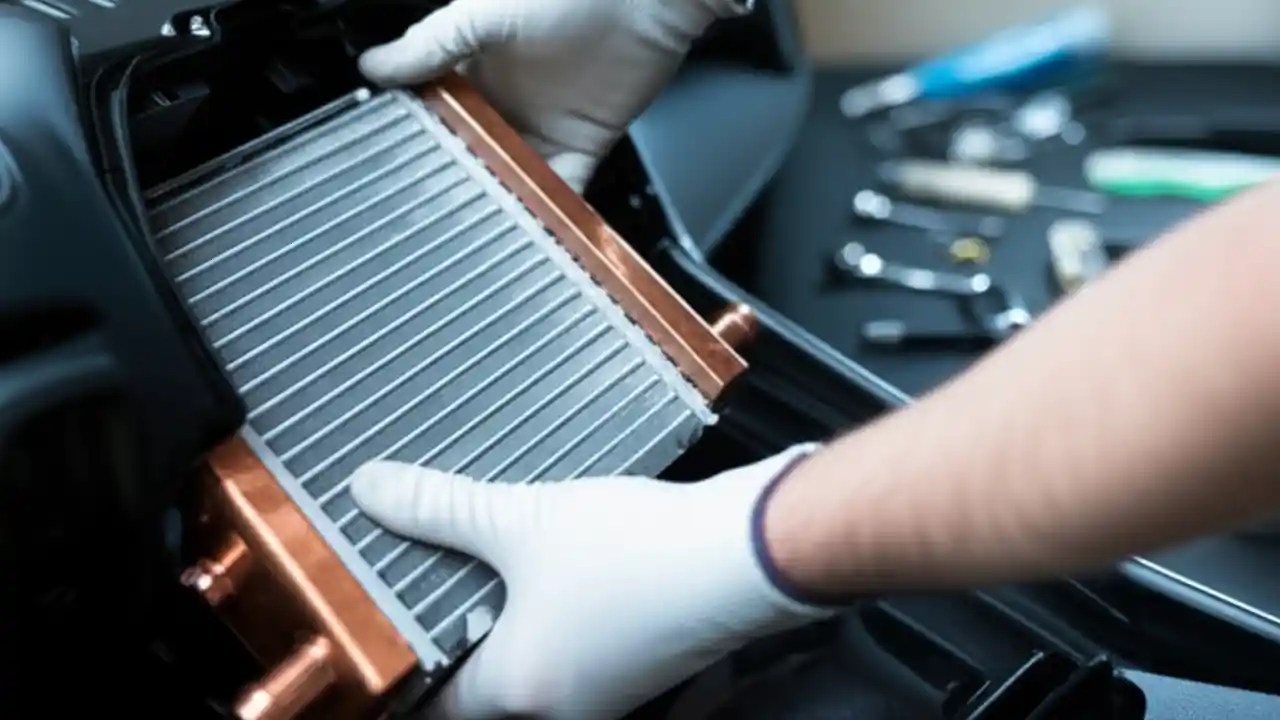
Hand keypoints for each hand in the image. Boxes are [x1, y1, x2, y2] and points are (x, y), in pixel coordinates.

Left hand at [349, 444, 830, 719]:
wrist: (752, 551)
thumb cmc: (641, 553)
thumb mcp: (524, 518)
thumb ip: (441, 508)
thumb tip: (370, 489)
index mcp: (522, 689)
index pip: (436, 707)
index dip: (406, 674)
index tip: (387, 641)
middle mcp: (566, 706)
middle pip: (487, 690)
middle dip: (458, 641)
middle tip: (428, 590)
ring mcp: (611, 687)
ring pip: (537, 668)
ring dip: (511, 625)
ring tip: (489, 566)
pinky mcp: (643, 659)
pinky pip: (579, 650)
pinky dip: (556, 617)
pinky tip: (554, 565)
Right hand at [357, 0, 751, 191]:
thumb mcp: (482, 12)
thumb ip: (430, 45)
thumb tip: (373, 66)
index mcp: (471, 68)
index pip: (433, 113)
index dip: (417, 140)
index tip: (395, 168)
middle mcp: (504, 102)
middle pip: (471, 154)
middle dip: (456, 181)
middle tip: (432, 212)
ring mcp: (542, 128)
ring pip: (512, 177)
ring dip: (500, 202)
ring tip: (475, 232)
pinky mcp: (582, 147)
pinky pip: (563, 190)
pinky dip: (552, 213)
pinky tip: (533, 229)